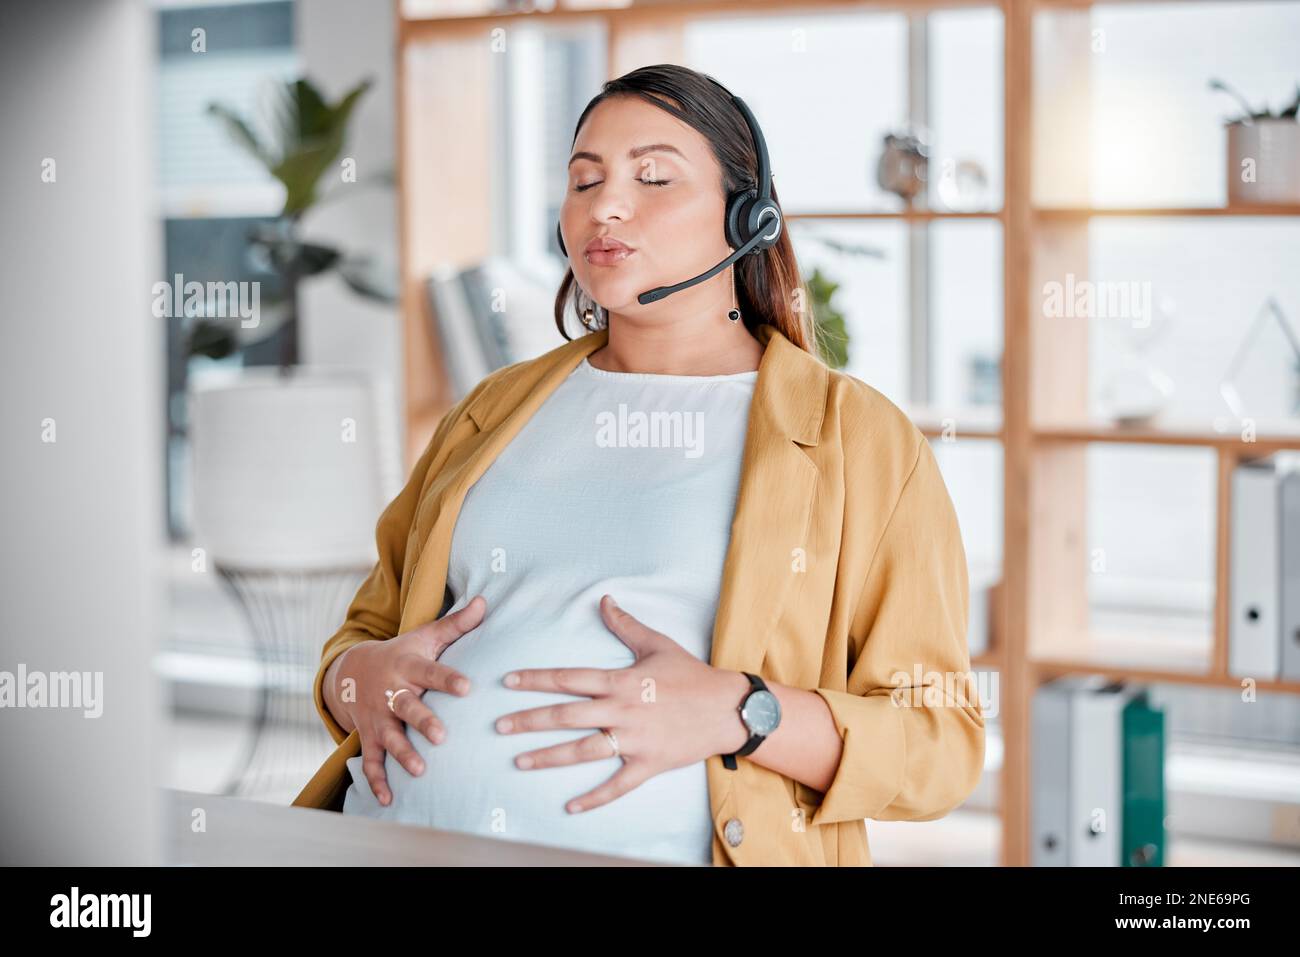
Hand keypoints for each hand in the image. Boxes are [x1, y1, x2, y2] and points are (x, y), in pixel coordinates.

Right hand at [335, 596, 485, 805]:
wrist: (352, 670)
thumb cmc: (402, 653)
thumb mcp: (425, 636)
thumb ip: (456, 624)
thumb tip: (486, 602)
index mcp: (408, 666)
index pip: (431, 672)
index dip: (448, 679)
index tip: (467, 687)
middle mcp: (391, 692)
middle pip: (408, 708)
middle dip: (423, 722)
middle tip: (440, 736)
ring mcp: (378, 718)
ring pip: (390, 737)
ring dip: (403, 754)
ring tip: (419, 770)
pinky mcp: (369, 736)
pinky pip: (371, 761)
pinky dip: (376, 781)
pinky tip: (388, 800)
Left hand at [494, 594, 749, 813]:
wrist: (727, 708)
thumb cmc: (692, 675)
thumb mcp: (658, 644)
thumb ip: (626, 625)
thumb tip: (604, 600)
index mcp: (621, 681)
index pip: (569, 679)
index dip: (536, 679)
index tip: (508, 681)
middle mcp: (622, 710)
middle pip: (567, 716)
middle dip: (530, 720)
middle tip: (500, 726)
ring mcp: (634, 740)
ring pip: (583, 750)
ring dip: (549, 756)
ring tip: (519, 761)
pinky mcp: (648, 764)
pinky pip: (616, 785)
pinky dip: (593, 798)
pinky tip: (569, 806)